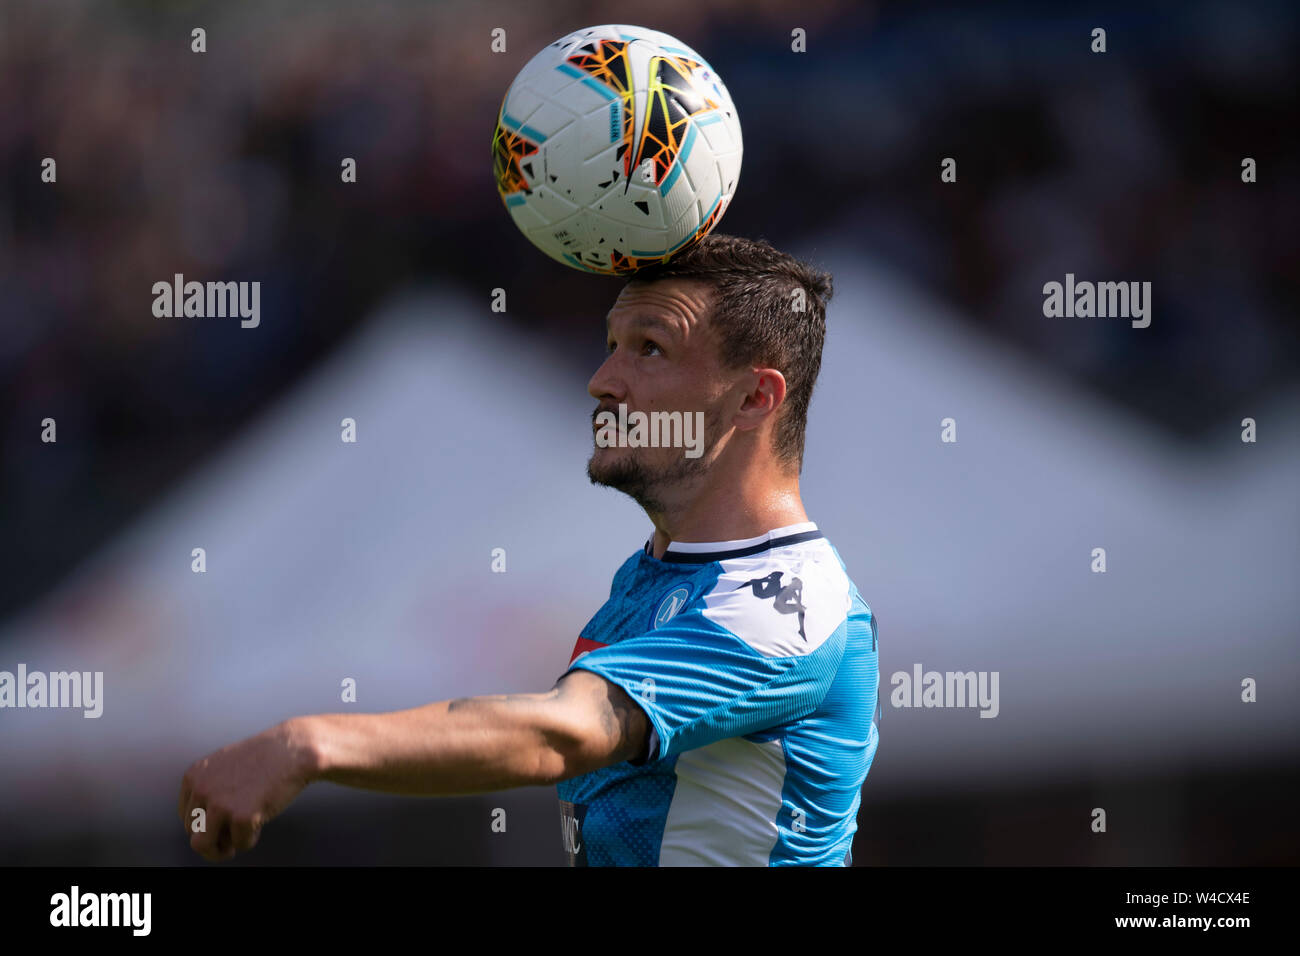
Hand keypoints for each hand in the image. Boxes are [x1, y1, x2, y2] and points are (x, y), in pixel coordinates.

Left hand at [178, 719, 315, 860]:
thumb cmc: (266, 757)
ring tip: (235, 844)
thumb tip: (204, 826)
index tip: (221, 823)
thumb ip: (210, 788)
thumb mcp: (225, 765)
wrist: (293, 749)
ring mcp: (220, 804)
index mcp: (194, 776)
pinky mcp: (241, 817)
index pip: (187, 815)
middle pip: (194, 832)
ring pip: (203, 845)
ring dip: (221, 850)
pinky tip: (261, 822)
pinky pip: (240, 844)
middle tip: (232, 834)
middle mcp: (202, 790)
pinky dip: (251, 839)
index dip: (205, 824)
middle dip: (214, 836)